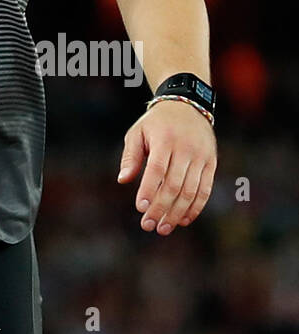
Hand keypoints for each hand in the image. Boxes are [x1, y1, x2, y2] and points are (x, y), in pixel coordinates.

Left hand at [117, 99, 216, 234]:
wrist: (187, 105)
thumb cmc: (156, 123)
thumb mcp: (138, 132)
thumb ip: (130, 156)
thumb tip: (123, 180)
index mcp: (164, 139)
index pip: (157, 169)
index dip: (149, 190)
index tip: (140, 208)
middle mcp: (185, 148)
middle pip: (174, 185)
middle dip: (161, 208)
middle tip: (148, 225)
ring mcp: (201, 157)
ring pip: (190, 191)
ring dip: (177, 213)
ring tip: (163, 228)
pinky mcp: (211, 163)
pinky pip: (205, 190)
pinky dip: (195, 207)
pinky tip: (183, 220)